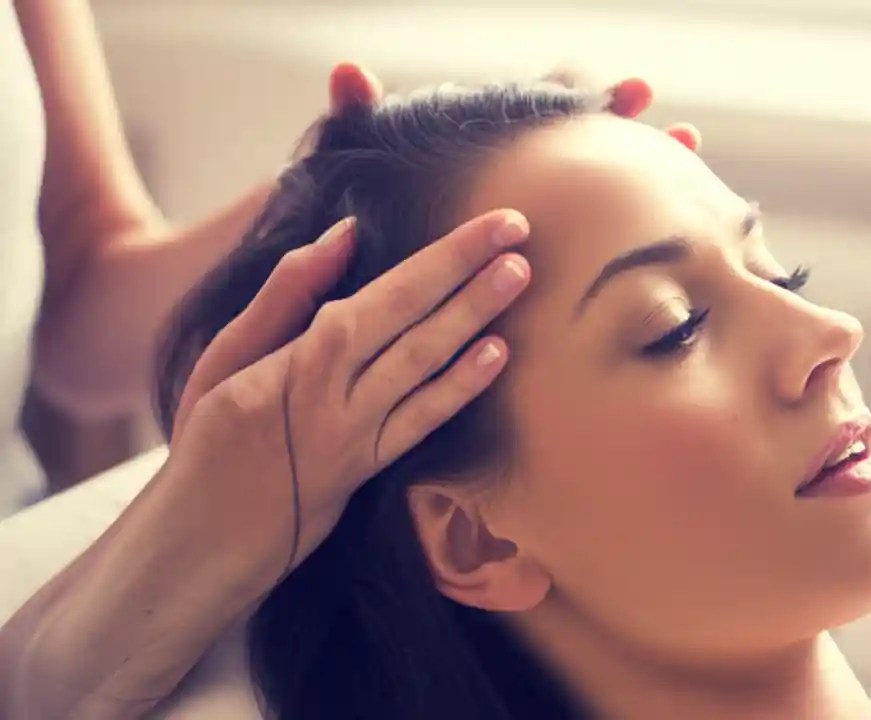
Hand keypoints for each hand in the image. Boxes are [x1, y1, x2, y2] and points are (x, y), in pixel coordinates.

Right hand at [167, 63, 700, 578]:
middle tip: (522, 230)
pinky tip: (498, 356)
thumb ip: (284, 294)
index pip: (384, 293)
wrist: (202, 539)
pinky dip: (460, 388)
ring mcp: (358, 436)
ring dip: (475, 319)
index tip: (491, 224)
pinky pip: (422, 422)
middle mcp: (334, 395)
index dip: (443, 257)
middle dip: (470, 272)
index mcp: (297, 359)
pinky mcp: (370, 468)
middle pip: (413, 322)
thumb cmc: (208, 437)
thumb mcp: (224, 356)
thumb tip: (344, 232)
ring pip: (424, 366)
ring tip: (519, 277)